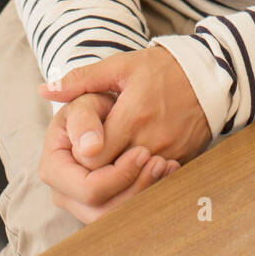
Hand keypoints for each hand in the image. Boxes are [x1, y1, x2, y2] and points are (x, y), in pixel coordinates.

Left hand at [39, 45, 211, 170]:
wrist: (211, 76)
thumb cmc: (162, 69)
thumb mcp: (121, 66)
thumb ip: (81, 80)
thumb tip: (44, 90)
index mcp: (132, 116)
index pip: (92, 157)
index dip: (80, 156)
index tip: (81, 144)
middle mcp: (151, 142)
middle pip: (109, 178)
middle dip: (93, 173)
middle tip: (88, 159)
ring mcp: (168, 156)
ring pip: (131, 189)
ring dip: (115, 182)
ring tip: (107, 166)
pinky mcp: (181, 164)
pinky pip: (152, 187)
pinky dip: (137, 184)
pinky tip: (129, 171)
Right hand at [39, 89, 179, 223]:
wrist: (104, 112)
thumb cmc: (93, 104)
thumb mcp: (86, 100)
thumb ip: (83, 120)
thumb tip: (89, 150)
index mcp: (53, 168)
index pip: (87, 187)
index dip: (117, 175)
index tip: (142, 151)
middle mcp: (64, 193)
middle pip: (101, 210)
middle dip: (134, 187)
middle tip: (159, 160)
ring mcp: (82, 205)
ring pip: (116, 217)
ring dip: (145, 193)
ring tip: (165, 164)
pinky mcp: (103, 208)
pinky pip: (127, 214)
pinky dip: (149, 195)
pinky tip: (167, 171)